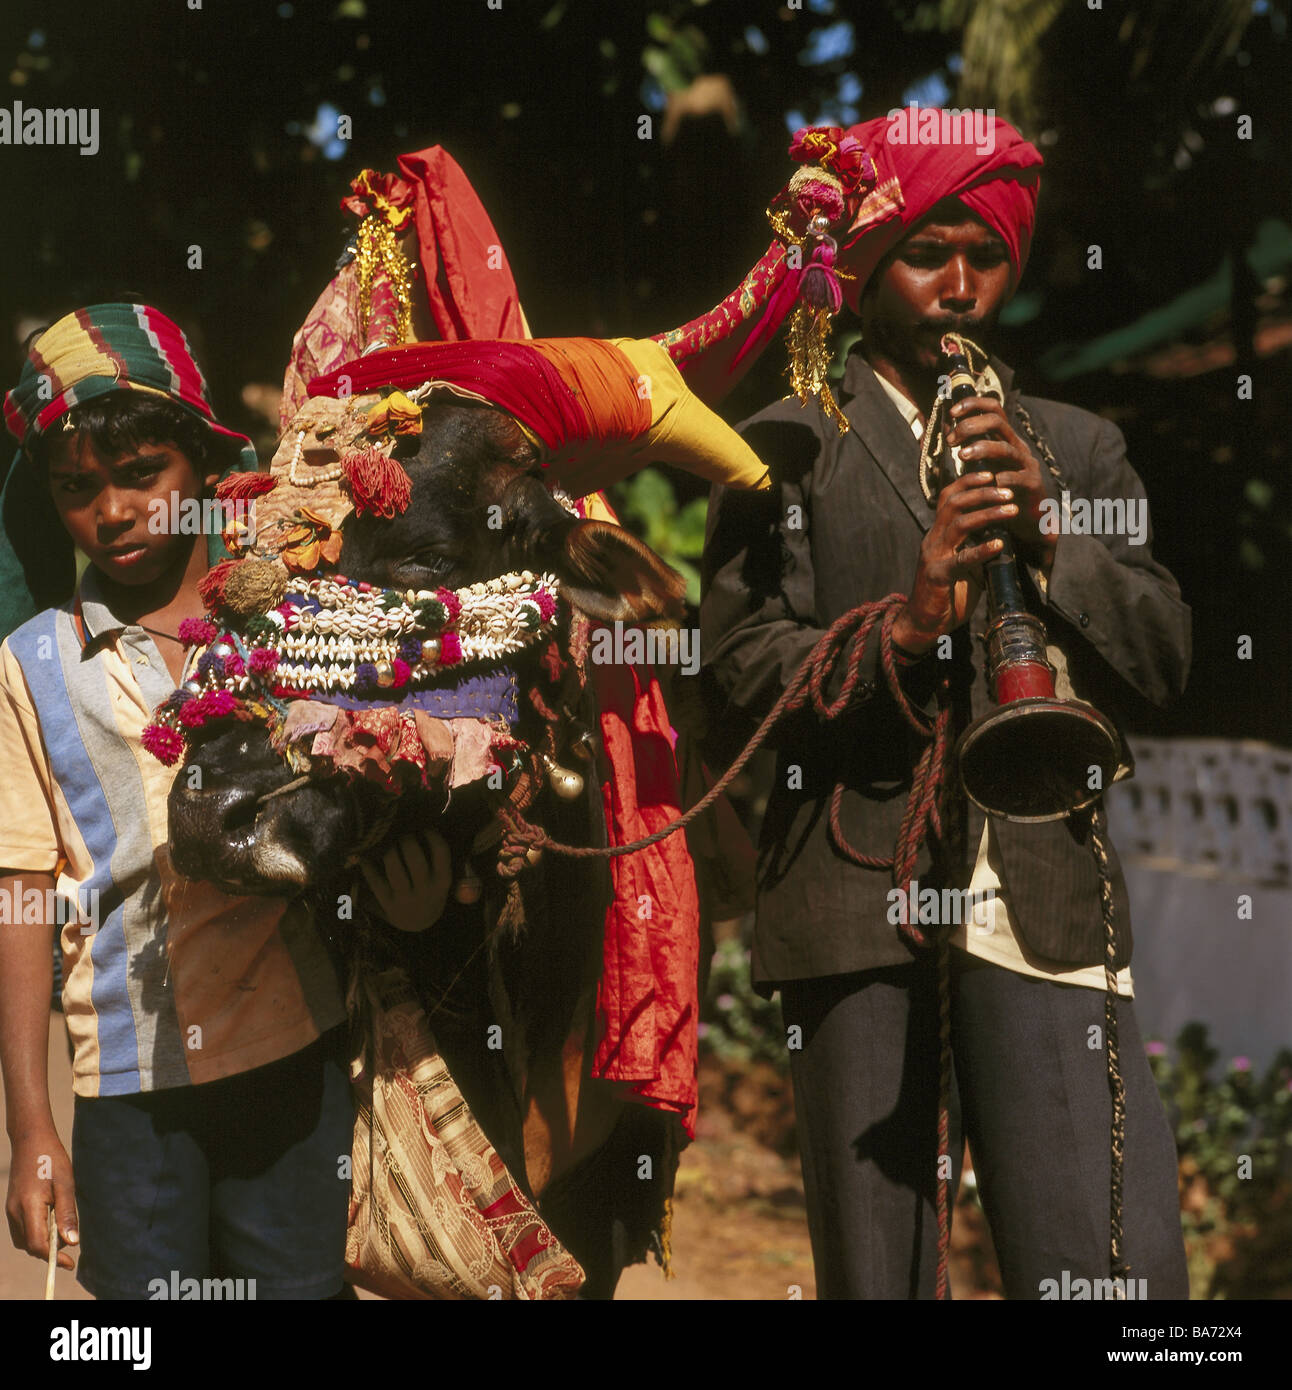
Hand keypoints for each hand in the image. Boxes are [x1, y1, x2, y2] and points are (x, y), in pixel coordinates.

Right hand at [5, 1128, 77, 1269]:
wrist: (31, 1140)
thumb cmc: (52, 1159)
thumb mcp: (66, 1184)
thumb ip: (68, 1213)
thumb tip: (73, 1241)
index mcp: (29, 1207)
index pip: (38, 1245)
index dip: (54, 1257)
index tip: (70, 1262)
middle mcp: (15, 1212)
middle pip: (30, 1246)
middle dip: (49, 1252)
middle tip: (71, 1247)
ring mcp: (11, 1210)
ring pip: (24, 1240)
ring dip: (42, 1244)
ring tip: (62, 1233)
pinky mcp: (12, 1207)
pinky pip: (22, 1230)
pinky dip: (35, 1234)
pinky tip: (51, 1224)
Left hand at [360, 829, 451, 933]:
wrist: (418, 922)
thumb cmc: (431, 889)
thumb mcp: (444, 879)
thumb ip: (442, 858)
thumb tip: (433, 826)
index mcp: (442, 880)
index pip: (441, 852)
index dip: (432, 835)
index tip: (425, 827)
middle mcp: (426, 890)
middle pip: (415, 859)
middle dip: (406, 840)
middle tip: (402, 832)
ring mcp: (406, 898)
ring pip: (394, 869)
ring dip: (389, 850)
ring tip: (386, 840)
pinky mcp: (387, 903)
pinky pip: (375, 881)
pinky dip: (368, 866)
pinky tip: (365, 855)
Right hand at [894, 470, 1011, 655]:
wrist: (923, 624)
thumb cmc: (946, 595)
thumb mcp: (964, 566)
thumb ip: (976, 548)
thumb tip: (1002, 534)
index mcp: (938, 534)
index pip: (948, 498)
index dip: (968, 482)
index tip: (992, 473)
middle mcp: (933, 540)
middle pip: (953, 503)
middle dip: (982, 492)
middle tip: (1007, 490)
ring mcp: (933, 557)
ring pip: (958, 524)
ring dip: (987, 513)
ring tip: (1010, 509)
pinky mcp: (938, 576)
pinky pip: (961, 559)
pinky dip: (981, 550)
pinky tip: (1000, 544)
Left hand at [945, 394, 1056, 570]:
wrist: (1030, 519)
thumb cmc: (1003, 490)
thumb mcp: (984, 466)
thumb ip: (970, 450)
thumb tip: (945, 432)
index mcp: (1005, 440)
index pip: (993, 410)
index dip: (973, 404)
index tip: (951, 413)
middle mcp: (1017, 447)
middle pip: (998, 422)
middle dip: (971, 426)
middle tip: (951, 441)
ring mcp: (1027, 465)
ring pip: (1006, 449)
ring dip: (982, 449)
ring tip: (962, 456)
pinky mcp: (1033, 484)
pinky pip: (1019, 477)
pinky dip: (1004, 478)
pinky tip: (991, 482)